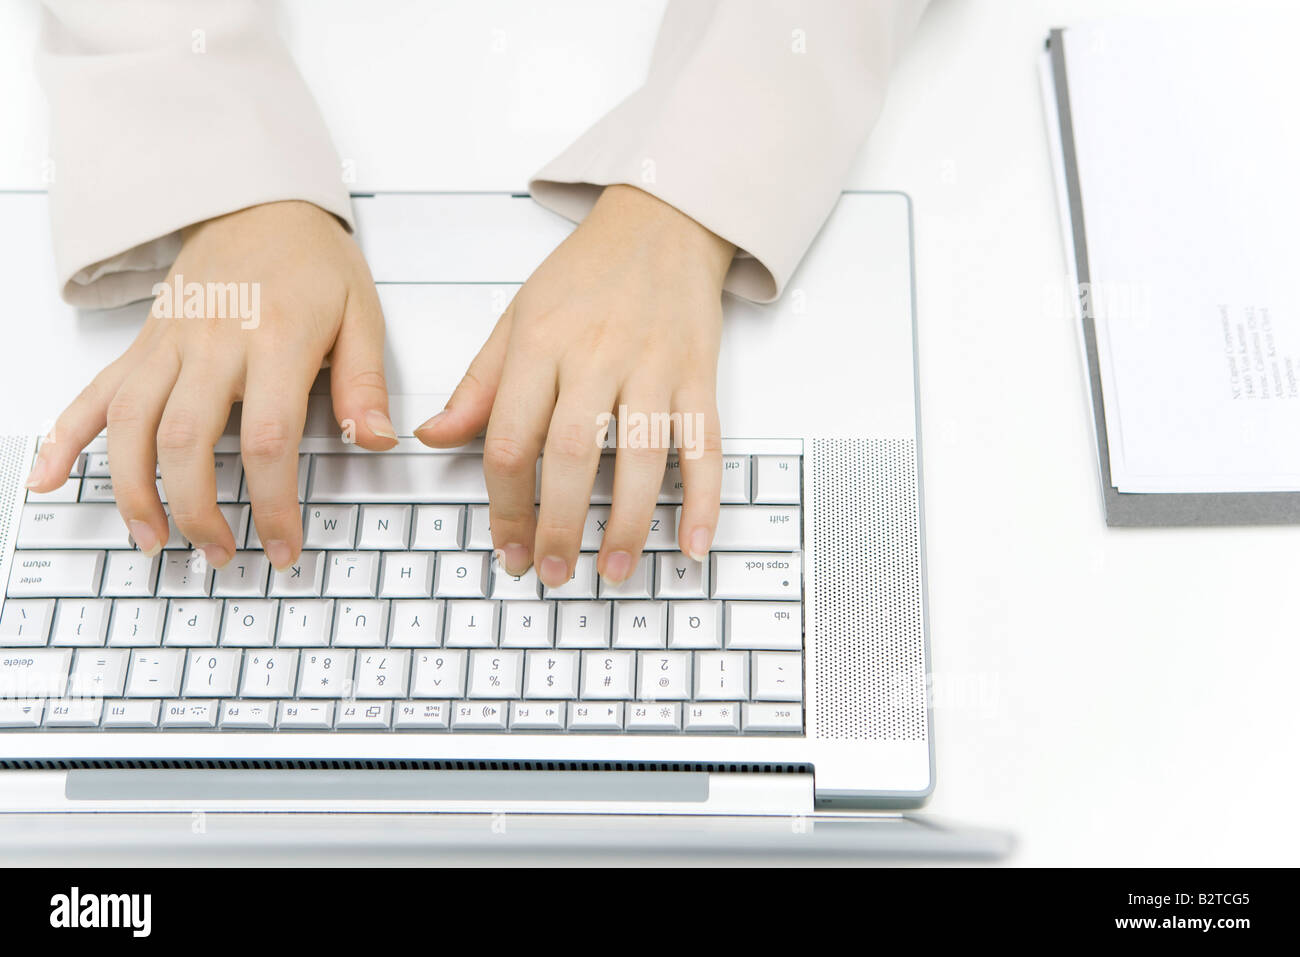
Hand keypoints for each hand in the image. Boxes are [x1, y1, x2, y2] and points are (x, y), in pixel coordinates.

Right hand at [26, 200, 396, 569]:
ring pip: (131, 424)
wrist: (256, 199)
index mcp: (275, 339)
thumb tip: (376, 442)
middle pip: (186, 441)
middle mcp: (212, 343)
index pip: (268, 439)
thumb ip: (364, 382)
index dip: (273, 504)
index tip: (283, 548)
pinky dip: (65, 437)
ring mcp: (169, 343)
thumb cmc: (312, 260)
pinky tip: (48, 478)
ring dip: (133, 490)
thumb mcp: (361, 313)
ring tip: (151, 541)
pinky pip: (95, 392)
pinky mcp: (143, 343)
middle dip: (196, 510)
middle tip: (219, 555)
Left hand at [416, 184, 734, 587]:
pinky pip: (705, 445)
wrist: (662, 223)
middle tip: (552, 572)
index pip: (510, 437)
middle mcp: (596, 356)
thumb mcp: (518, 317)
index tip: (506, 546)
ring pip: (640, 457)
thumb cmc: (587, 273)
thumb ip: (480, 384)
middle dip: (558, 525)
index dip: (503, 504)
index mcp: (541, 344)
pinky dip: (704, 499)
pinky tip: (693, 543)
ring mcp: (654, 368)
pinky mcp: (699, 376)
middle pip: (570, 455)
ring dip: (626, 524)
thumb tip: (434, 435)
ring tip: (611, 570)